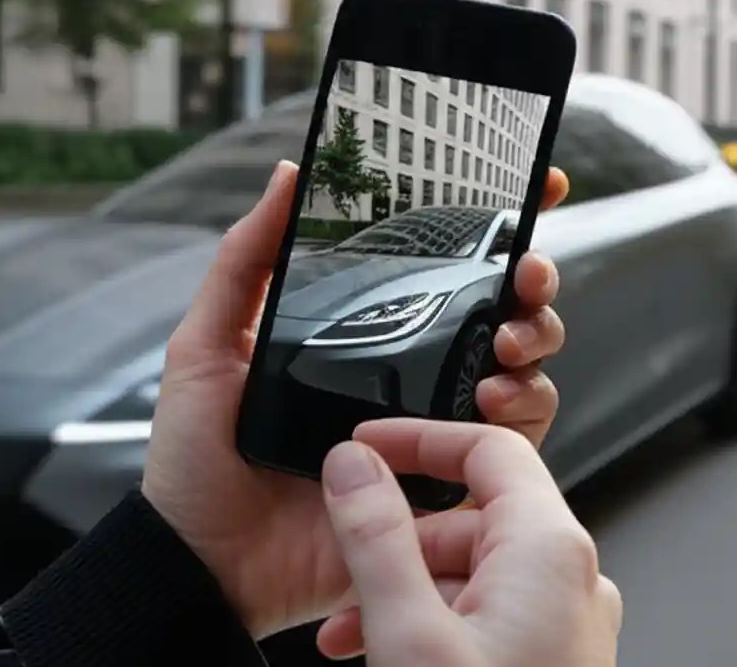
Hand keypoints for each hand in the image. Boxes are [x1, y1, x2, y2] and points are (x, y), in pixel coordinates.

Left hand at [140, 162, 570, 637]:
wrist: (207, 561)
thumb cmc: (200, 457)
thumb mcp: (206, 345)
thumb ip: (245, 261)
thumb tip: (288, 174)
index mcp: (363, 332)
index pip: (442, 270)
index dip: (498, 228)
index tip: (537, 187)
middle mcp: (409, 374)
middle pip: (501, 314)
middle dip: (532, 284)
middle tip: (524, 276)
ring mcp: (433, 429)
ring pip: (521, 372)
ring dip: (532, 345)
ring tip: (503, 346)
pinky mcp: (445, 486)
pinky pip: (511, 447)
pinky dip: (521, 415)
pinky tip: (490, 400)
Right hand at [317, 420, 622, 664]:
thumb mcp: (409, 633)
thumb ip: (376, 539)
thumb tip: (353, 467)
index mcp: (551, 552)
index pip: (489, 448)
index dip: (418, 439)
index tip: (365, 447)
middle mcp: (573, 582)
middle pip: (473, 516)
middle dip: (398, 539)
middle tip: (340, 566)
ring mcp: (568, 628)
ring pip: (474, 572)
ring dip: (407, 591)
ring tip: (350, 632)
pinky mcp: (554, 663)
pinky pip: (488, 617)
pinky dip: (435, 623)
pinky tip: (388, 652)